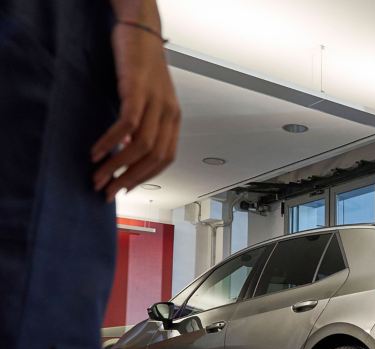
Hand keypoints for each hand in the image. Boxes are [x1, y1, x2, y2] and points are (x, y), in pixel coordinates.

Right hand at [91, 24, 180, 200]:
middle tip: (107, 190)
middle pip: (154, 157)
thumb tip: (127, 149)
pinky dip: (111, 141)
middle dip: (129, 178)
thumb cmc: (143, 65)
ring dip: (116, 165)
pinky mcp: (138, 89)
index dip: (145, 176)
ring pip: (140, 145)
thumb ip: (143, 123)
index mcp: (174, 118)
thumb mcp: (148, 98)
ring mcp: (155, 101)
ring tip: (97, 176)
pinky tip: (96, 151)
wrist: (142, 29)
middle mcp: (169, 113)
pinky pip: (127, 123)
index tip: (126, 187)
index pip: (165, 159)